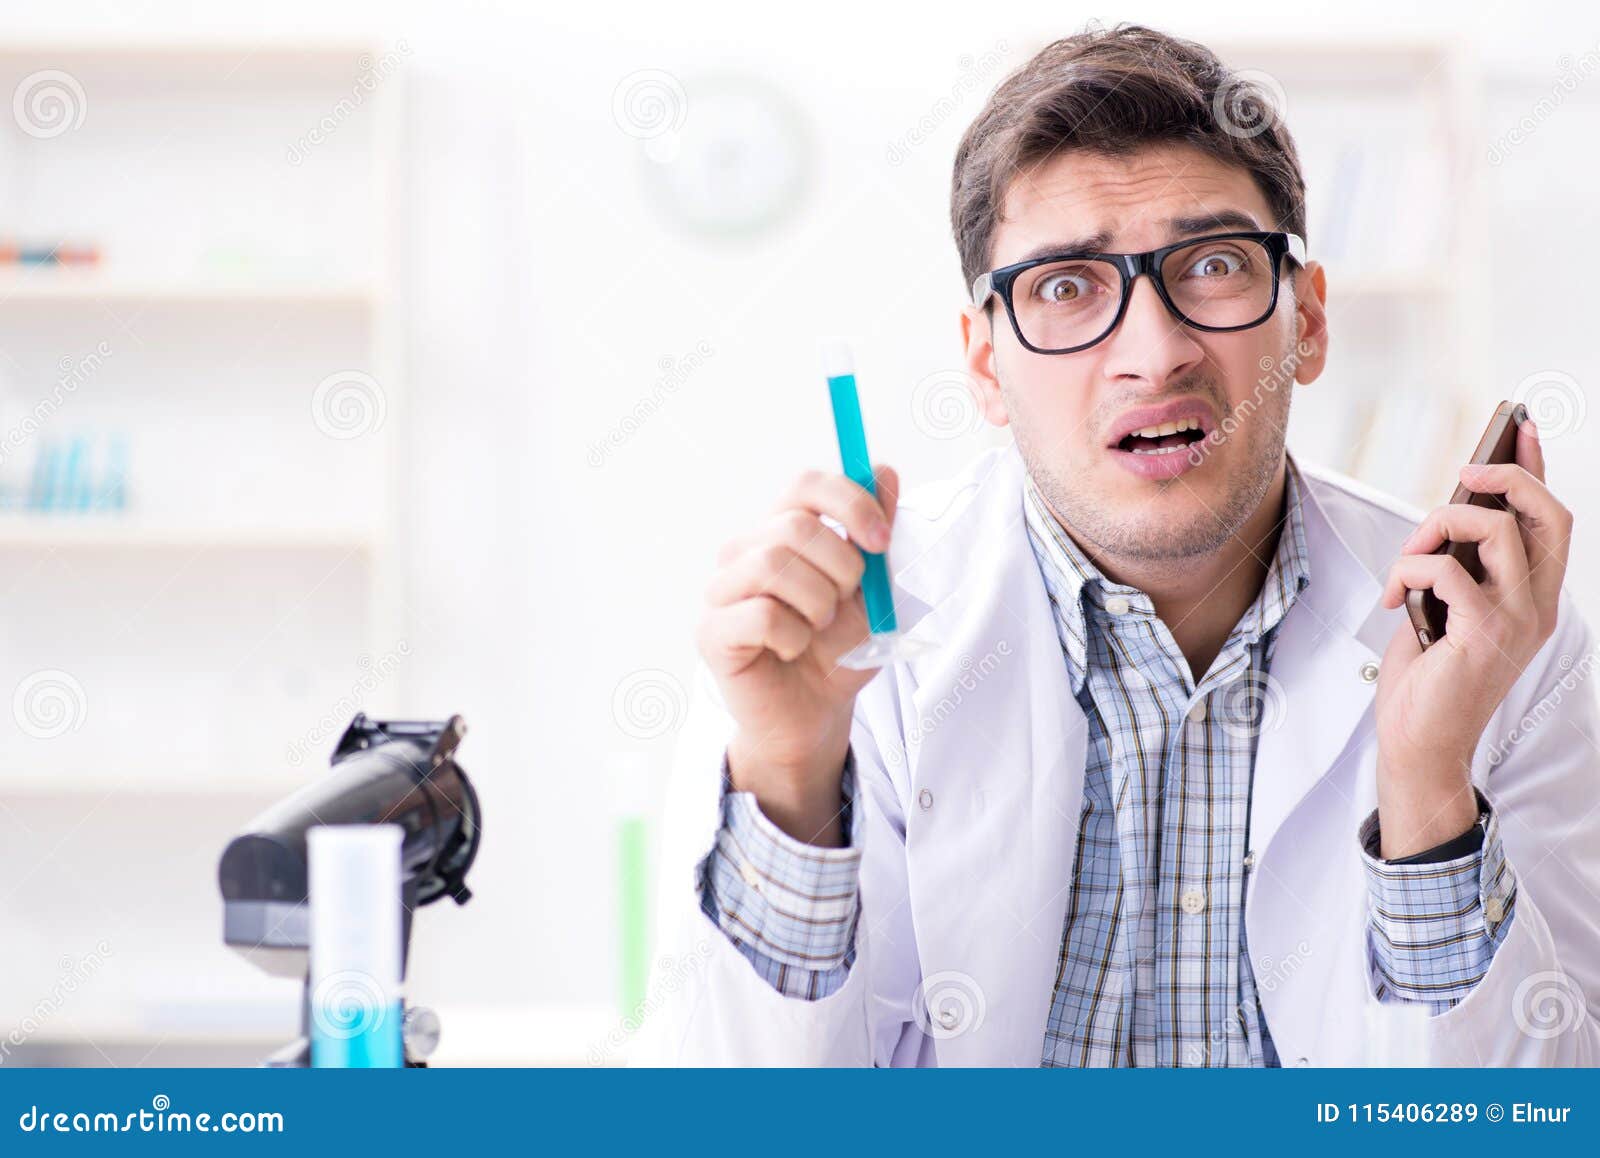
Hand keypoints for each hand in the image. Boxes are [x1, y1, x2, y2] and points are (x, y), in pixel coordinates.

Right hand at [695, 465, 899, 845]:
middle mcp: (745, 551)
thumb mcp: (873, 591)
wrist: (816, 714)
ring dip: (817, 604)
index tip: (882, 540)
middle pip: (793, 525)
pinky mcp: (712, 631)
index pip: (804, 484)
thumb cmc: (837, 650)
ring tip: (818, 629)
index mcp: (782, 531)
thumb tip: (884, 471)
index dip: (848, 502)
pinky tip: (792, 651)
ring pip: (773, 565)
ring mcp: (722, 590)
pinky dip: (793, 637)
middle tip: (846, 603)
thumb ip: (875, 534)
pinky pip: (761, 615)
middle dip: (840, 567)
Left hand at [1375, 418, 1572, 856]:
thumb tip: (1447, 517)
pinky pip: (1447, 570)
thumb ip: (1458, 568)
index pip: (1551, 521)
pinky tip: (1395, 601)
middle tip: (1463, 477)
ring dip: (1436, 528)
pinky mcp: (1483, 634)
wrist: (1420, 743)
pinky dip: (1410, 571)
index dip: (1536, 470)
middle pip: (1545, 513)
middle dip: (1504, 479)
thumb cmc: (1428, 679)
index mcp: (1534, 598)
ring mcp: (1516, 620)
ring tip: (1408, 561)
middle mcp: (1537, 606)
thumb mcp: (1446, 610)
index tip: (1519, 430)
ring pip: (1494, 531)